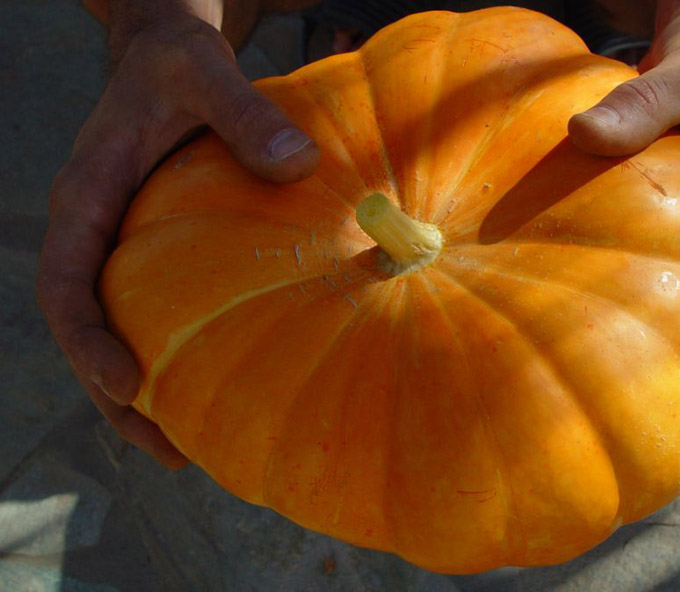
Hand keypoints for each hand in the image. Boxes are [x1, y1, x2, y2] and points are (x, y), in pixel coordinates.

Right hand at [36, 5, 318, 467]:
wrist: (164, 57)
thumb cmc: (177, 66)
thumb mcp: (204, 73)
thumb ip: (243, 113)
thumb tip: (298, 163)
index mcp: (88, 196)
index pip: (66, 283)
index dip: (88, 340)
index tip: (128, 387)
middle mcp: (96, 231)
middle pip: (85, 331)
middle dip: (115, 396)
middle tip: (166, 451)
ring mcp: (121, 246)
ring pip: (116, 332)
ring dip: (141, 394)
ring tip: (186, 450)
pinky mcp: (152, 251)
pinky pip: (152, 311)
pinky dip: (173, 355)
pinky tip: (216, 388)